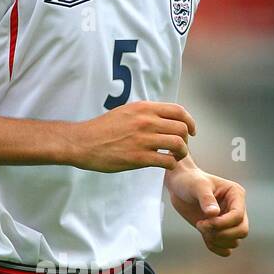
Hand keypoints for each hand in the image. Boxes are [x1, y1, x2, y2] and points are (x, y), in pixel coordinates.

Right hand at [67, 102, 195, 172]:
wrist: (83, 142)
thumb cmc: (103, 129)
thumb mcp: (126, 111)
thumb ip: (145, 113)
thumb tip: (163, 117)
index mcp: (144, 108)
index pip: (179, 111)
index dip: (190, 122)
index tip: (191, 132)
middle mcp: (146, 121)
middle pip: (181, 129)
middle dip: (186, 140)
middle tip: (180, 148)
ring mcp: (143, 140)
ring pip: (178, 145)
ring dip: (181, 153)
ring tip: (175, 158)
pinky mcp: (138, 158)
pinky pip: (167, 161)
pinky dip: (171, 165)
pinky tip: (166, 166)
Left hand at [168, 168, 247, 256]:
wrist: (180, 186)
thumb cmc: (190, 181)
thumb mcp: (197, 186)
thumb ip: (206, 199)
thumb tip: (214, 213)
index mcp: (236, 195)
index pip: (238, 216)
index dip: (223, 223)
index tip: (204, 221)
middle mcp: (236, 208)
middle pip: (242, 231)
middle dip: (222, 234)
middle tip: (202, 226)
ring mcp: (228, 220)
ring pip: (234, 241)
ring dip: (217, 240)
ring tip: (201, 228)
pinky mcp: (219, 230)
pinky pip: (226, 248)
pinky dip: (216, 247)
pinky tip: (204, 237)